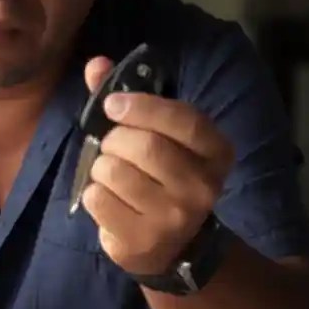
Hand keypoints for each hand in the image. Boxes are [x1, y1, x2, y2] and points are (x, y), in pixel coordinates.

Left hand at [79, 57, 234, 275]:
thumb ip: (126, 97)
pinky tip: (108, 199)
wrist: (169, 245)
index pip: (185, 121)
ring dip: (100, 166)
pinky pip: (98, 200)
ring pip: (115, 172)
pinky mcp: (144, 241)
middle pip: (146, 147)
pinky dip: (92, 193)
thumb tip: (95, 63)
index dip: (144, 107)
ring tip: (111, 174)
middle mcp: (204, 187)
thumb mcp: (155, 134)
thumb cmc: (159, 175)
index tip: (113, 104)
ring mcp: (176, 219)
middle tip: (112, 145)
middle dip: (115, 139)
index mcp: (216, 152)